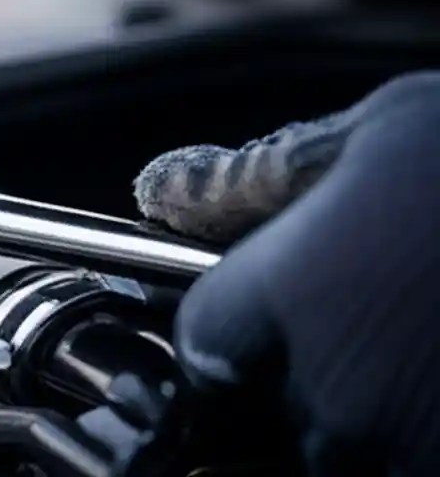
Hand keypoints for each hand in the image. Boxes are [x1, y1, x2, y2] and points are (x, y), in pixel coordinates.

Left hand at [135, 72, 439, 474]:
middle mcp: (337, 391)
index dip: (232, 325)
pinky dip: (428, 430)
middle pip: (278, 414)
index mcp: (290, 296)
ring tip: (435, 347)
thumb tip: (164, 188)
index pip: (204, 342)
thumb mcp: (378, 132)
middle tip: (389, 322)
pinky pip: (416, 462)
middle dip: (315, 379)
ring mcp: (411, 447)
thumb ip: (256, 175)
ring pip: (352, 457)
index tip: (268, 311)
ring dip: (386, 421)